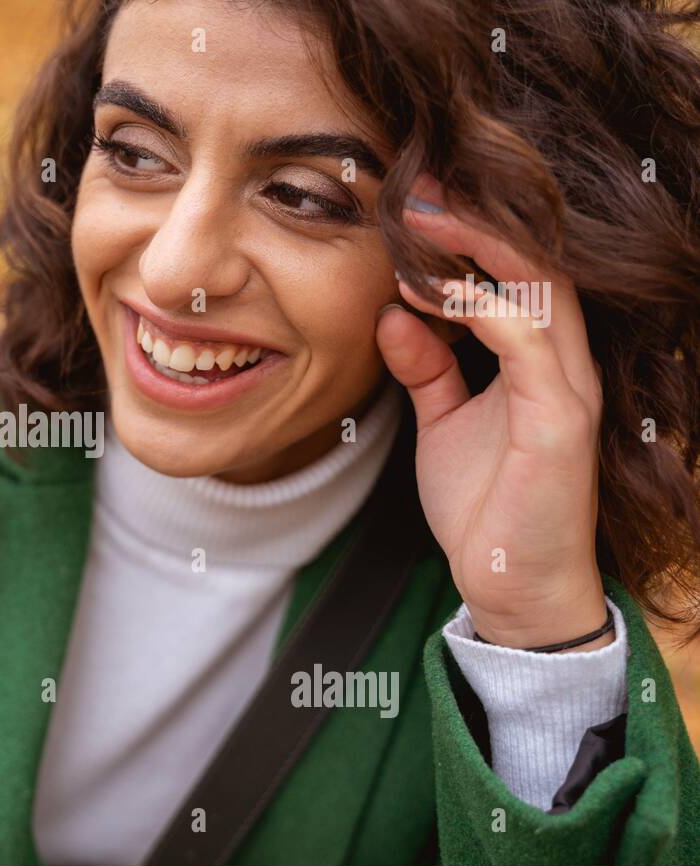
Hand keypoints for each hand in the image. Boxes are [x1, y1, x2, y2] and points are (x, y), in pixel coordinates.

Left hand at [375, 176, 608, 650]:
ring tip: (417, 217)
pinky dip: (482, 307)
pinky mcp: (561, 423)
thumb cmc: (486, 502)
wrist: (509, 584)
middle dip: (476, 214)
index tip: (411, 195)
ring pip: (542, 287)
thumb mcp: (444, 421)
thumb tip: (394, 312)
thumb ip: (427, 367)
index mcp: (538, 356)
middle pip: (538, 259)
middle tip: (415, 182)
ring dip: (477, 246)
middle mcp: (564, 362)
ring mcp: (568, 389)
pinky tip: (433, 290)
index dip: (471, 226)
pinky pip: (530, 343)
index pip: (519, 267)